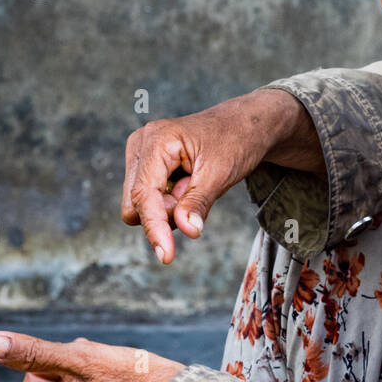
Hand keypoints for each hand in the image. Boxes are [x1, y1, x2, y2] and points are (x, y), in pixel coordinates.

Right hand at [122, 88, 323, 264]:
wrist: (244, 124)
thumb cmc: (235, 141)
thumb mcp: (221, 173)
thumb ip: (199, 202)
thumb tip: (186, 230)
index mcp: (157, 140)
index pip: (144, 194)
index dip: (155, 227)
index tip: (166, 256)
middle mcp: (141, 143)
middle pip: (136, 203)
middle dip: (167, 212)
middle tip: (198, 192)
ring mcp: (140, 153)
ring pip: (141, 204)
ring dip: (171, 206)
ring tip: (195, 182)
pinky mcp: (145, 164)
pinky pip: (150, 198)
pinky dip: (171, 199)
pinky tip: (189, 182)